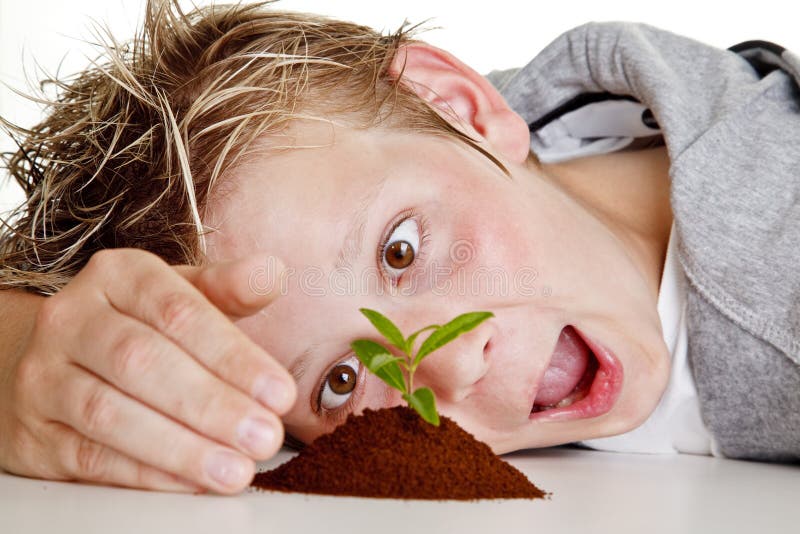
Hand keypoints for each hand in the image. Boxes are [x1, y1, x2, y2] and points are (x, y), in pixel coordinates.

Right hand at [0, 248, 295, 493]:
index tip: (280, 393)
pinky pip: (90, 457)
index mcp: (117, 276)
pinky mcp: (33, 433)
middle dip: (212, 405)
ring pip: (110, 415)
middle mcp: (71, 319)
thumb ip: (228, 290)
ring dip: (181, 447)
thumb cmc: (137, 326)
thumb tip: (272, 273)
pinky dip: (145, 473)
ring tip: (236, 468)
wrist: (53, 361)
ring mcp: (43, 376)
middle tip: (265, 437)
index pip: (180, 313)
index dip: (234, 357)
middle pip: (143, 362)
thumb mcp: (182, 296)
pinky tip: (192, 481)